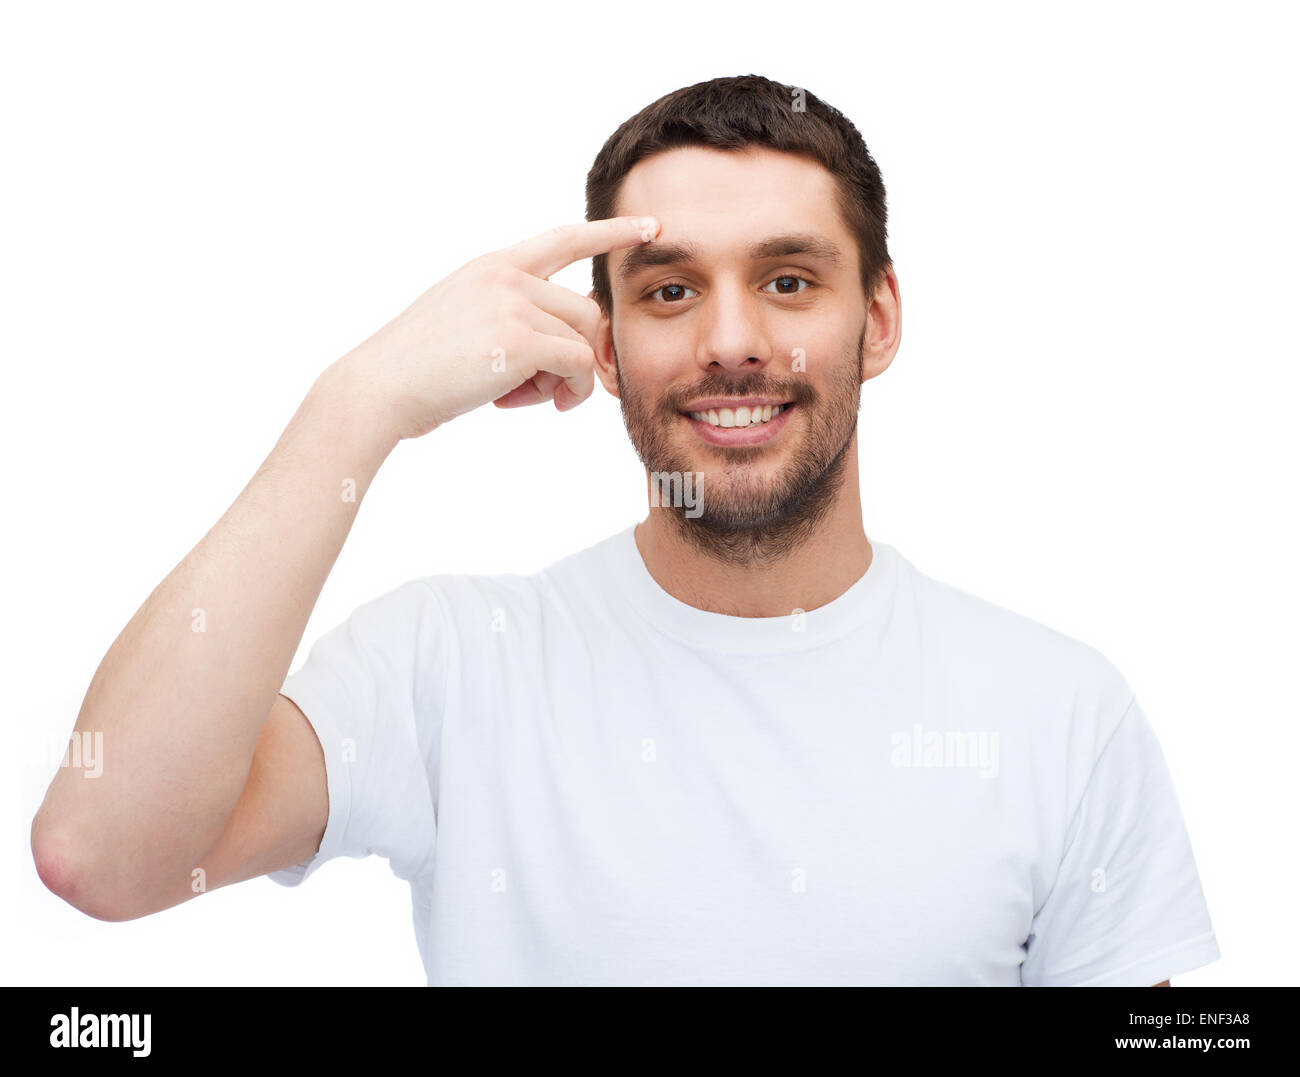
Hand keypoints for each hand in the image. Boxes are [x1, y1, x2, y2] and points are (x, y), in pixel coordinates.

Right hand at [329, 215, 659, 442]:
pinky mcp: (520, 339)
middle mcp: (505, 275)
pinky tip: (541, 405)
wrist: (377, 389)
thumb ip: (510, 318)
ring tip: (530, 399)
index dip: (610, 233)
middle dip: (574, 355)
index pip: (564, 239)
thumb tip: (566, 351)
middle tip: (543, 392)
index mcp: (492, 267)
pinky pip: (577, 365)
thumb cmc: (417, 371)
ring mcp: (512, 303)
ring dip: (568, 379)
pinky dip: (571, 392)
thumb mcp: (463, 325)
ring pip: (582, 339)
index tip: (650, 227)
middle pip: (584, 309)